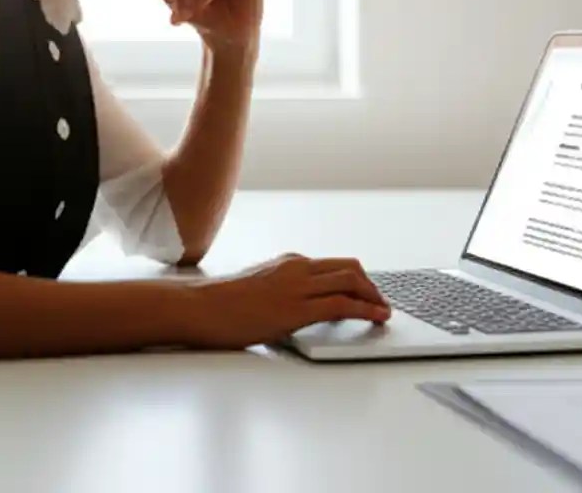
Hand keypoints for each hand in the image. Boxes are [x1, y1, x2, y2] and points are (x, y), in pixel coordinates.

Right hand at [182, 253, 391, 348]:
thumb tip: (295, 310)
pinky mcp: (296, 308)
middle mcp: (296, 268)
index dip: (356, 279)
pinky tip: (376, 318)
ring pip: (352, 280)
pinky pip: (342, 304)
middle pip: (348, 267)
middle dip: (370, 285)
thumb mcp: (256, 289)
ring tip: (383, 313)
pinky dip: (366, 310)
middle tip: (379, 303)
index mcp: (287, 262)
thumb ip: (279, 293)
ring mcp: (297, 286)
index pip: (332, 265)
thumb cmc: (218, 304)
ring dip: (374, 297)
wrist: (198, 308)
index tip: (366, 293)